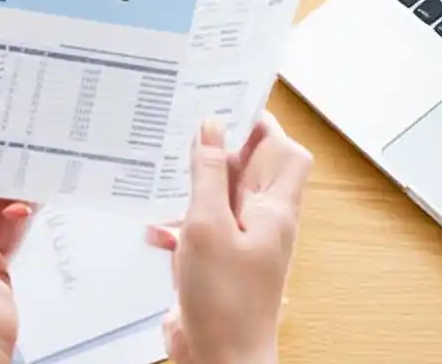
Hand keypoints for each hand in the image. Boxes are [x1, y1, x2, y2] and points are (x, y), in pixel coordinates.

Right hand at [148, 113, 312, 363]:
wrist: (221, 362)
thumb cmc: (225, 303)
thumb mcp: (208, 225)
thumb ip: (209, 175)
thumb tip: (212, 127)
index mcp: (276, 209)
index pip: (285, 151)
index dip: (263, 125)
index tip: (230, 104)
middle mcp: (265, 223)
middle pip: (252, 171)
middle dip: (222, 151)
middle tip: (188, 134)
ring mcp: (243, 245)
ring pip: (223, 199)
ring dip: (196, 189)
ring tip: (166, 177)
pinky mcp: (221, 266)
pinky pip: (204, 232)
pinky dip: (181, 226)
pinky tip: (157, 231)